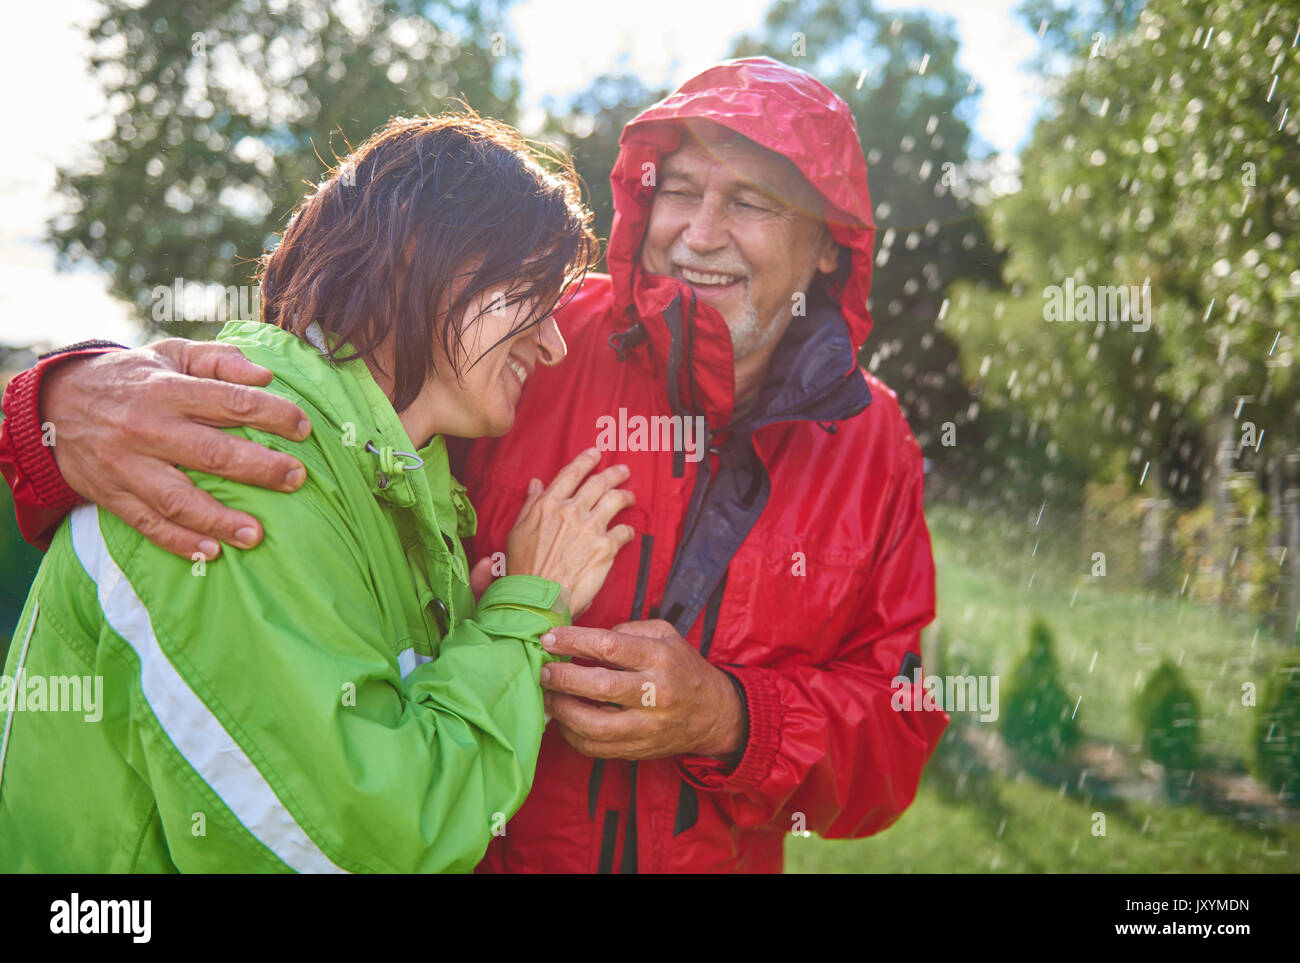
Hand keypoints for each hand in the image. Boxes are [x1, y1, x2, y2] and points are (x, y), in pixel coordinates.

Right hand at [40, 339, 311, 558]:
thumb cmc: (132, 378)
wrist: (53, 405)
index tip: (303, 428)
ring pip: (178, 499)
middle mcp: (147, 428)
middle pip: (211, 453)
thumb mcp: (170, 354)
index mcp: (167, 390)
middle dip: (259, 468)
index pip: (230, 401)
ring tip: (257, 535)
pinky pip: (148, 524)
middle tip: (297, 478)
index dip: (272, 414)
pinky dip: (180, 542)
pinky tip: (212, 553)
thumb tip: (265, 376)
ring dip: (220, 520)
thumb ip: (219, 360)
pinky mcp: (112, 495)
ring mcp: (127, 466)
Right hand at [505, 447, 635, 616]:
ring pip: (615, 500)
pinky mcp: (605, 548)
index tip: (595, 454)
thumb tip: (536, 484)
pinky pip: (623, 532)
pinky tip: (628, 533)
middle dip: (614, 473)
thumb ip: (530, 505)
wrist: (537, 597)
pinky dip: (628, 531)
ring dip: (625, 495)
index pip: (571, 473)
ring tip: (630, 496)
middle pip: (599, 483)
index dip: (586, 460)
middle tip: (622, 470)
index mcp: (549, 504)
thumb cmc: (524, 568)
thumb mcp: (517, 531)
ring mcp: (590, 528)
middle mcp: (571, 511)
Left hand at [538, 620, 745, 759]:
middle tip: (542, 670)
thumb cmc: (683, 668)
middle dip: (562, 677)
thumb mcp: (666, 635)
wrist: (714, 714)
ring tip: (547, 696)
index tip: (549, 638)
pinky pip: (596, 748)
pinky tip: (564, 719)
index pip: (609, 647)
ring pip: (594, 725)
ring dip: (562, 711)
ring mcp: (647, 726)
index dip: (573, 641)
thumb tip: (589, 639)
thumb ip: (629, 630)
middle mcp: (655, 693)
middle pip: (599, 686)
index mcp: (661, 658)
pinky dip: (573, 735)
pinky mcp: (639, 749)